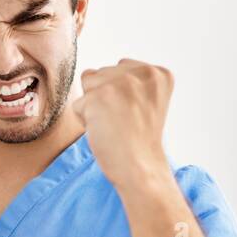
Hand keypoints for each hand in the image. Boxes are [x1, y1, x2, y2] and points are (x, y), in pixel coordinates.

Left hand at [71, 58, 172, 189]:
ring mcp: (120, 82)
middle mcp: (142, 72)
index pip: (118, 69)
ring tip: (113, 124)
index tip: (134, 115)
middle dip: (105, 98)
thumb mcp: (147, 101)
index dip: (119, 96)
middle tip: (123, 121)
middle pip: (101, 74)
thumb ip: (129, 81)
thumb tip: (88, 73)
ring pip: (88, 86)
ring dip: (93, 107)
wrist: (140, 167)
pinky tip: (105, 131)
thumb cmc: (138, 140)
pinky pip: (78, 105)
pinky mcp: (99, 96)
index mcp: (158, 73)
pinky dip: (85, 121)